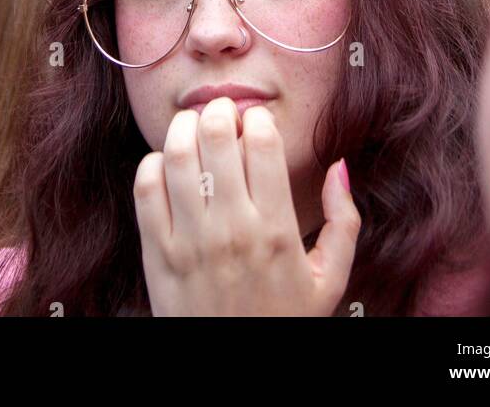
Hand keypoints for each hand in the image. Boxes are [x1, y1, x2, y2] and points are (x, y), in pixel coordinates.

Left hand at [133, 97, 359, 316]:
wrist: (234, 377)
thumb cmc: (282, 321)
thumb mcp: (330, 280)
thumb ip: (343, 221)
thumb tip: (339, 166)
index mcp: (277, 231)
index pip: (263, 143)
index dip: (258, 120)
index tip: (256, 124)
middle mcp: (232, 230)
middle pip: (216, 136)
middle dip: (220, 112)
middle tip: (223, 115)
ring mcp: (190, 241)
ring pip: (177, 154)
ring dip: (184, 128)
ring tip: (194, 129)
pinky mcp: (157, 254)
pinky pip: (147, 188)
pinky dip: (154, 164)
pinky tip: (169, 167)